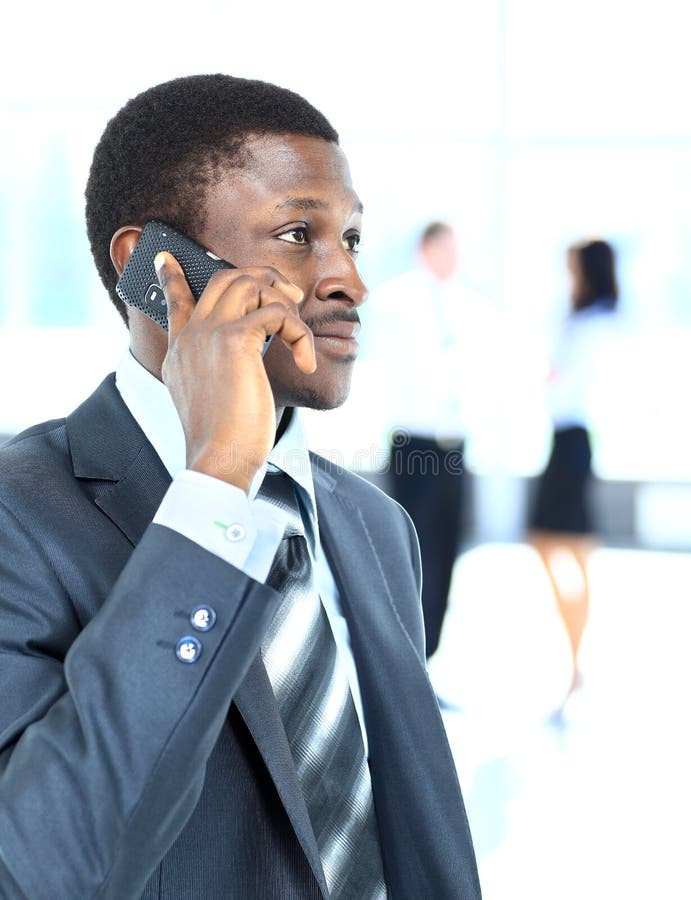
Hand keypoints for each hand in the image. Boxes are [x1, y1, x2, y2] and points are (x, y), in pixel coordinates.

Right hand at [155, 252, 315, 492]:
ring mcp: (208, 334)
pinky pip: (276, 312)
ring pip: (249, 283)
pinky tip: (304, 362)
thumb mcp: (211, 400)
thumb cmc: (224, 441)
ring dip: (284, 302)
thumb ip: (217, 370)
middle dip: (263, 279)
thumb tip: (246, 355)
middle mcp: (190, 336)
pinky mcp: (234, 340)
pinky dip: (299, 333)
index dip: (172, 278)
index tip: (167, 259)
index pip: (174, 302)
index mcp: (179, 352)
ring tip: (299, 334)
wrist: (219, 459)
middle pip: (224, 279)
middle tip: (291, 297)